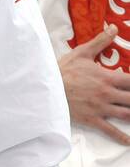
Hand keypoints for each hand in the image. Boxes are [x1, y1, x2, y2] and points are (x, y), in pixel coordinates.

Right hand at [58, 25, 129, 145]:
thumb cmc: (63, 70)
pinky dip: (122, 138)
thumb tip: (113, 28)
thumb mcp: (81, 53)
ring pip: (127, 115)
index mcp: (107, 78)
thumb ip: (100, 41)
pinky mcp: (93, 119)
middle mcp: (108, 94)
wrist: (45, 87)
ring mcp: (101, 108)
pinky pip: (110, 130)